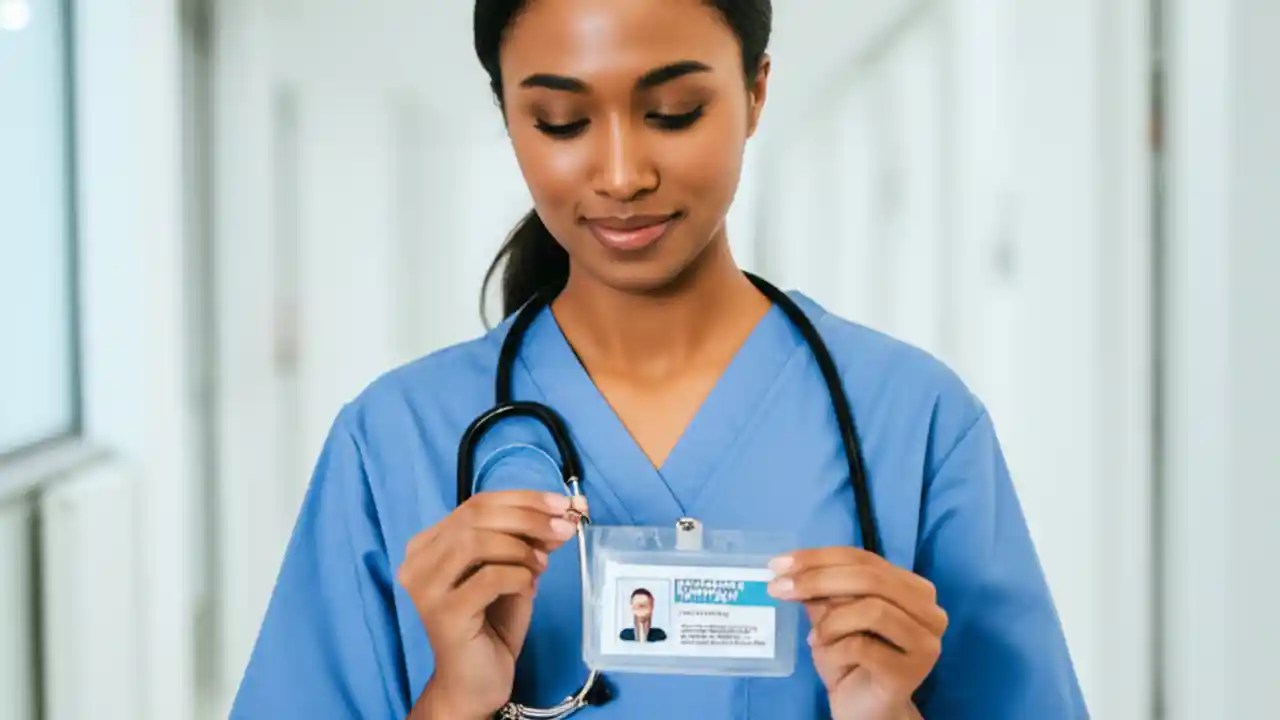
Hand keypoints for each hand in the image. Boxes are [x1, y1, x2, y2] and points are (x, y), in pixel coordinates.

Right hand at [398, 490, 581, 718]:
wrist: (475, 682)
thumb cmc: (491, 625)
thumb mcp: (513, 571)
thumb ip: (528, 541)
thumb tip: (563, 513)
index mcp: (429, 544)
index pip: (477, 503)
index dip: (524, 499)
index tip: (563, 504)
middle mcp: (418, 562)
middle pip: (475, 516)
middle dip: (528, 517)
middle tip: (564, 528)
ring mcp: (426, 588)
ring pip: (476, 541)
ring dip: (520, 547)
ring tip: (542, 565)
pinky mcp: (443, 614)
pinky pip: (487, 577)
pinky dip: (518, 575)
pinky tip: (529, 587)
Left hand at [768, 548, 946, 719]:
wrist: (865, 710)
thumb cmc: (851, 659)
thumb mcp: (832, 616)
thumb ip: (821, 590)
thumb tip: (789, 567)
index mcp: (914, 589)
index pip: (864, 558)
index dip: (819, 557)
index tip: (778, 564)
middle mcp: (930, 611)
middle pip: (871, 578)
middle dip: (818, 579)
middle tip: (779, 589)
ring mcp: (925, 643)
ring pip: (872, 609)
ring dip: (831, 622)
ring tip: (815, 639)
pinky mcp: (911, 672)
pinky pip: (863, 647)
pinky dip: (835, 650)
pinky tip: (829, 658)